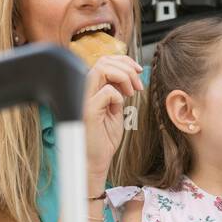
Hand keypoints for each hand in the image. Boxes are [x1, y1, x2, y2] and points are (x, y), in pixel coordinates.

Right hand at [83, 55, 143, 178]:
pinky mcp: (87, 109)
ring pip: (102, 69)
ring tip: (132, 92)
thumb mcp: (114, 108)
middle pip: (104, 61)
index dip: (123, 61)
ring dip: (124, 77)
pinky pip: (107, 91)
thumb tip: (129, 74)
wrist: (95, 160)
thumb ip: (117, 91)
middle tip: (138, 84)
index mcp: (89, 88)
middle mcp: (82, 90)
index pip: (103, 61)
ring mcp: (82, 98)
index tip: (138, 72)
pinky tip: (120, 106)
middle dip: (127, 68)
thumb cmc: (103, 138)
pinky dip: (118, 96)